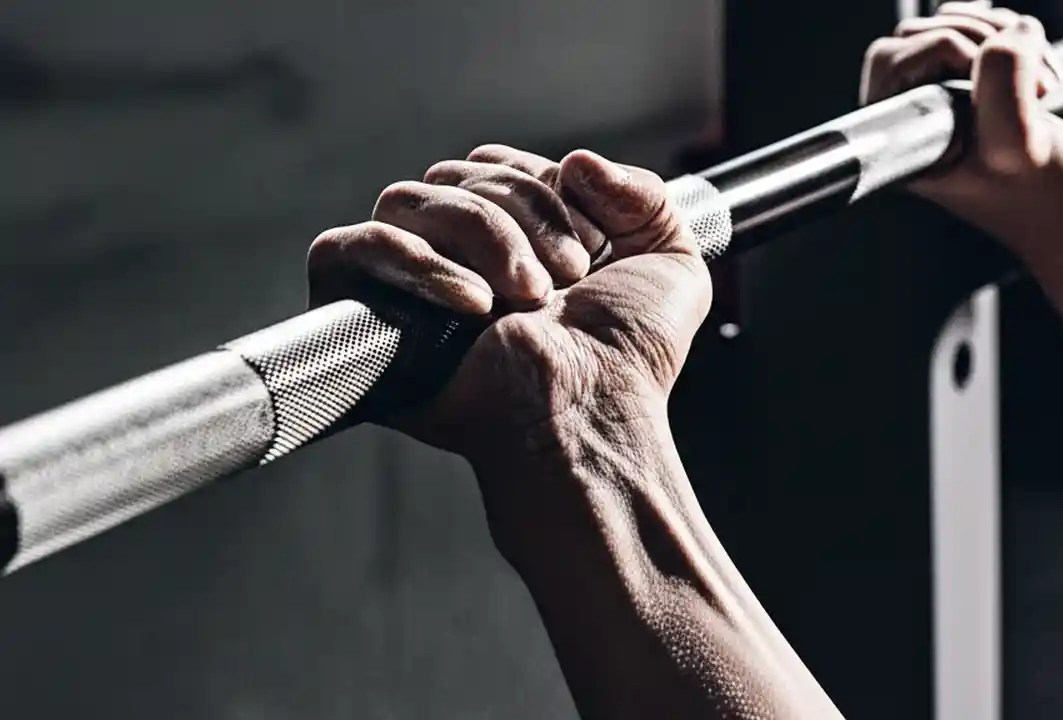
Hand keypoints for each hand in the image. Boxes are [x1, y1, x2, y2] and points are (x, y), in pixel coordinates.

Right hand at [306, 145, 710, 468]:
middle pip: (457, 175)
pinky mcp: (368, 314)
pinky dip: (417, 263)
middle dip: (524, 215)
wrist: (591, 417)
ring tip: (528, 298)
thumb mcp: (670, 259)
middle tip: (566, 279)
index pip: (498, 163)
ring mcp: (411, 283)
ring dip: (483, 237)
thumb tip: (576, 159)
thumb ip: (642, 191)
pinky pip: (352, 247)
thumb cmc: (627, 360)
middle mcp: (460, 253)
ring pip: (410, 199)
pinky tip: (475, 303)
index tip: (591, 250)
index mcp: (515, 236)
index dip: (546, 189)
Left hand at [862, 2, 1062, 260]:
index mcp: (901, 141)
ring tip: (1038, 80)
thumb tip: (1009, 31)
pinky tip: (1038, 68)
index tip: (988, 88)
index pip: (891, 59)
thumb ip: (1001, 81)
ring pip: (949, 24)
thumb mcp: (1021, 143)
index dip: (944, 51)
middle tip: (1025, 81)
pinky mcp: (974, 88)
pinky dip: (1013, 33)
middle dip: (978, 38)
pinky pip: (978, 29)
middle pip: (917, 32)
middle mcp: (913, 122)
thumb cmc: (1046, 200)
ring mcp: (943, 102)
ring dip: (1002, 34)